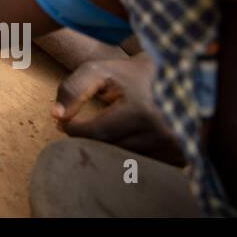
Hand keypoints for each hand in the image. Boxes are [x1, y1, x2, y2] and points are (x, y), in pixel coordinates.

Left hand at [52, 55, 183, 164]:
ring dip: (109, 149)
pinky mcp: (180, 157)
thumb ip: (73, 89)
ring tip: (104, 130)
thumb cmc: (131, 74)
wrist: (176, 76)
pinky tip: (124, 139)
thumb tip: (56, 115)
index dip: (73, 130)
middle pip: (109, 149)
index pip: (95, 133)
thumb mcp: (99, 71)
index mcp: (141, 112)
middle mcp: (161, 134)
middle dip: (89, 140)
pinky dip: (128, 155)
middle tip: (79, 129)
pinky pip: (142, 165)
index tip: (64, 123)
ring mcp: (173, 149)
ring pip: (124, 160)